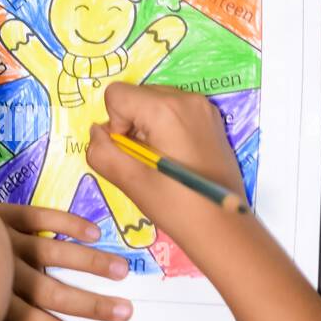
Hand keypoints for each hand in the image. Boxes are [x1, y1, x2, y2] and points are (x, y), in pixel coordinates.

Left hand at [0, 202, 131, 320]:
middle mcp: (1, 271)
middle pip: (51, 292)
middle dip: (90, 305)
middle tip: (125, 313)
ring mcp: (3, 239)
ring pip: (51, 253)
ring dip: (88, 262)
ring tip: (121, 271)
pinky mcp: (2, 213)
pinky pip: (38, 215)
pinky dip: (66, 221)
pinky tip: (93, 231)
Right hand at [86, 82, 245, 258]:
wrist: (222, 226)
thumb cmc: (175, 205)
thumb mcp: (129, 181)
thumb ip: (102, 151)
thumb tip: (98, 131)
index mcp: (166, 109)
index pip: (116, 94)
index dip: (115, 124)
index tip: (131, 153)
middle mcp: (187, 99)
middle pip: (137, 95)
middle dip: (131, 124)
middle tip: (145, 160)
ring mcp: (203, 107)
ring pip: (155, 102)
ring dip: (147, 126)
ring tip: (160, 160)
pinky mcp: (211, 119)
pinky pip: (174, 111)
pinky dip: (165, 128)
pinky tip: (175, 157)